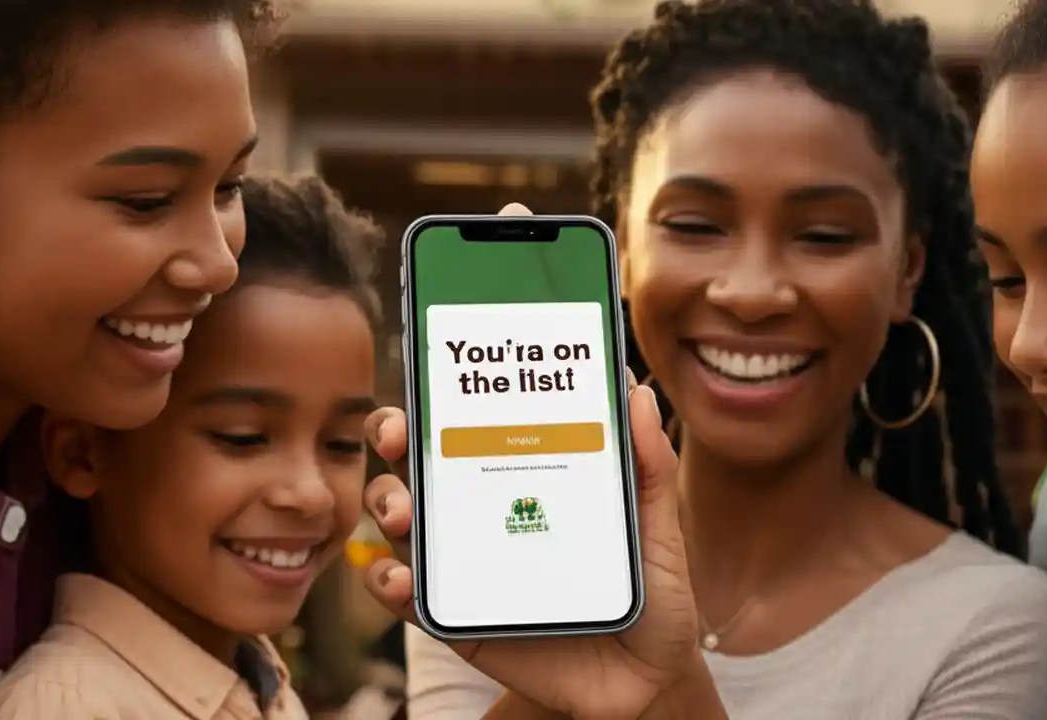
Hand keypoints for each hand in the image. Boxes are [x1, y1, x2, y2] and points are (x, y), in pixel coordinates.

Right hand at [363, 204, 697, 716]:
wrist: (646, 682)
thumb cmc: (651, 594)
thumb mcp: (658, 526)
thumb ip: (648, 466)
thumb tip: (636, 390)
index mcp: (533, 468)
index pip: (492, 405)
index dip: (470, 353)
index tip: (457, 294)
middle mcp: (489, 502)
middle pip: (426, 451)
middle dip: (396, 427)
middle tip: (400, 424)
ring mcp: (468, 555)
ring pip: (403, 511)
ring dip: (388, 498)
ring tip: (404, 504)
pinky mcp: (457, 613)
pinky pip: (408, 592)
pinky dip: (392, 579)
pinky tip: (403, 573)